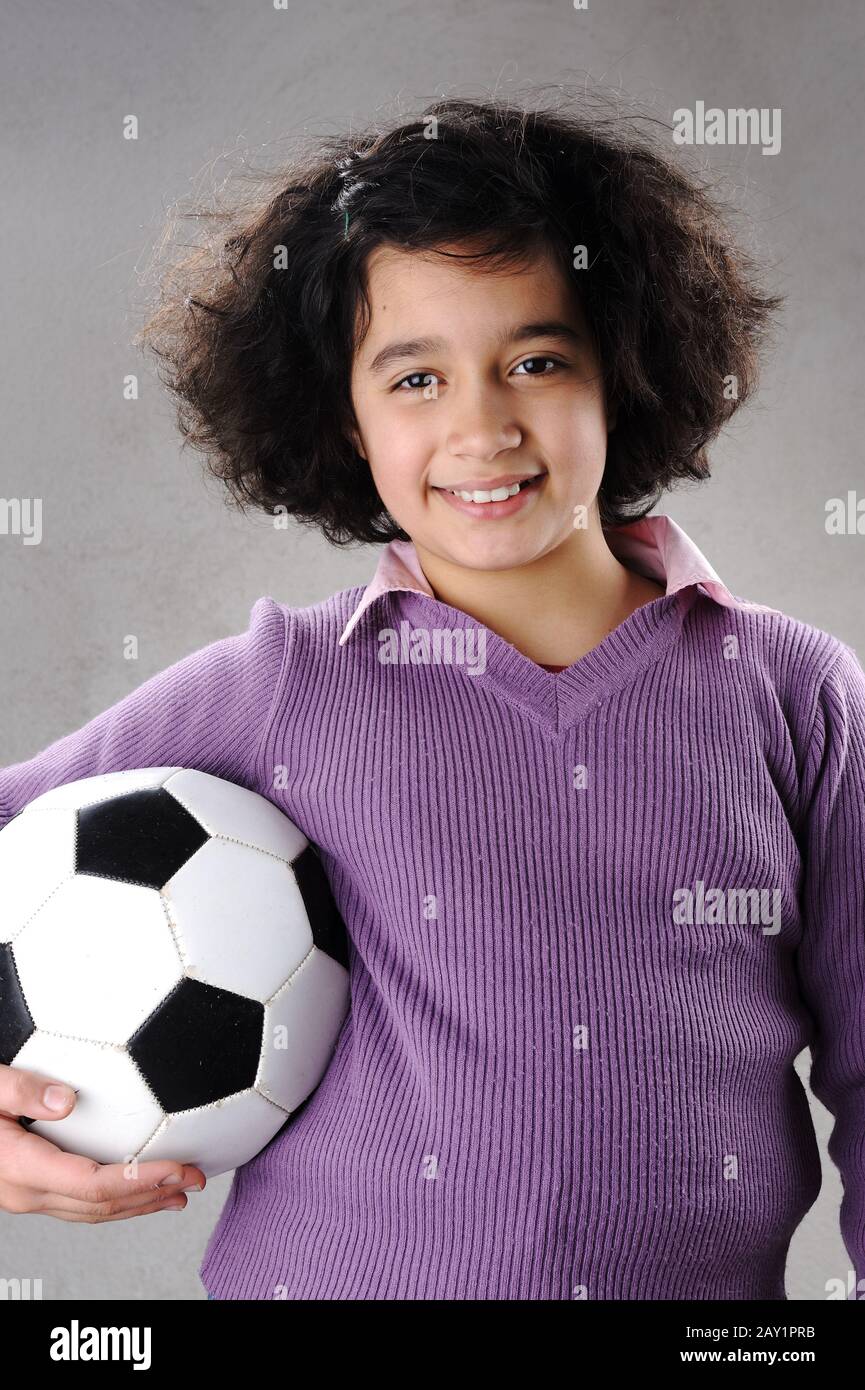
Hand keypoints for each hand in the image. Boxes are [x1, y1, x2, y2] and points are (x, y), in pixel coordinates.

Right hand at [0, 1064, 205, 1220]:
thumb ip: (21, 1088)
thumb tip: (66, 1097)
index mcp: (20, 1167)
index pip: (94, 1185)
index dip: (141, 1180)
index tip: (179, 1167)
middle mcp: (25, 1192)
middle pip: (100, 1205)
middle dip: (152, 1195)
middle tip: (197, 1180)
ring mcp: (25, 1196)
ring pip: (92, 1212)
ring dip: (139, 1204)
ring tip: (180, 1194)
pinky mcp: (27, 1190)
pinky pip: (79, 1203)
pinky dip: (115, 1199)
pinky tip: (137, 1190)